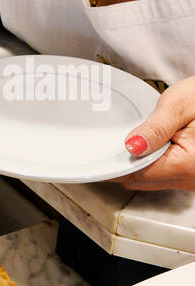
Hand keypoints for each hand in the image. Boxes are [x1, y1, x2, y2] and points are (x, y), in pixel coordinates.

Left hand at [116, 75, 194, 189]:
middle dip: (127, 165)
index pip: (138, 174)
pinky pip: (168, 176)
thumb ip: (154, 128)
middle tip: (113, 145)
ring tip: (137, 141)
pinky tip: (151, 147)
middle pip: (145, 181)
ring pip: (155, 180)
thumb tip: (131, 146)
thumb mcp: (180, 105)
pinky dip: (155, 164)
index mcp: (187, 165)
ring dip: (142, 165)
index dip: (116, 166)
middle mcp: (193, 179)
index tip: (100, 158)